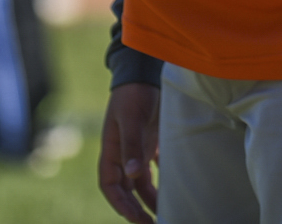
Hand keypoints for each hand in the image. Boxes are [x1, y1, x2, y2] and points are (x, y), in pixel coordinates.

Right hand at [98, 82, 159, 222]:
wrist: (144, 72)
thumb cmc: (134, 94)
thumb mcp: (131, 118)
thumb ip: (132, 145)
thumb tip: (133, 174)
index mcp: (111, 150)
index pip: (110, 185)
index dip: (120, 203)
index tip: (135, 218)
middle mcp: (123, 153)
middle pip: (126, 188)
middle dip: (136, 209)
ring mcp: (137, 149)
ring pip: (140, 182)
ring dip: (149, 199)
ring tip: (163, 214)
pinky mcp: (151, 142)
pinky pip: (154, 168)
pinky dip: (160, 181)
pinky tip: (172, 190)